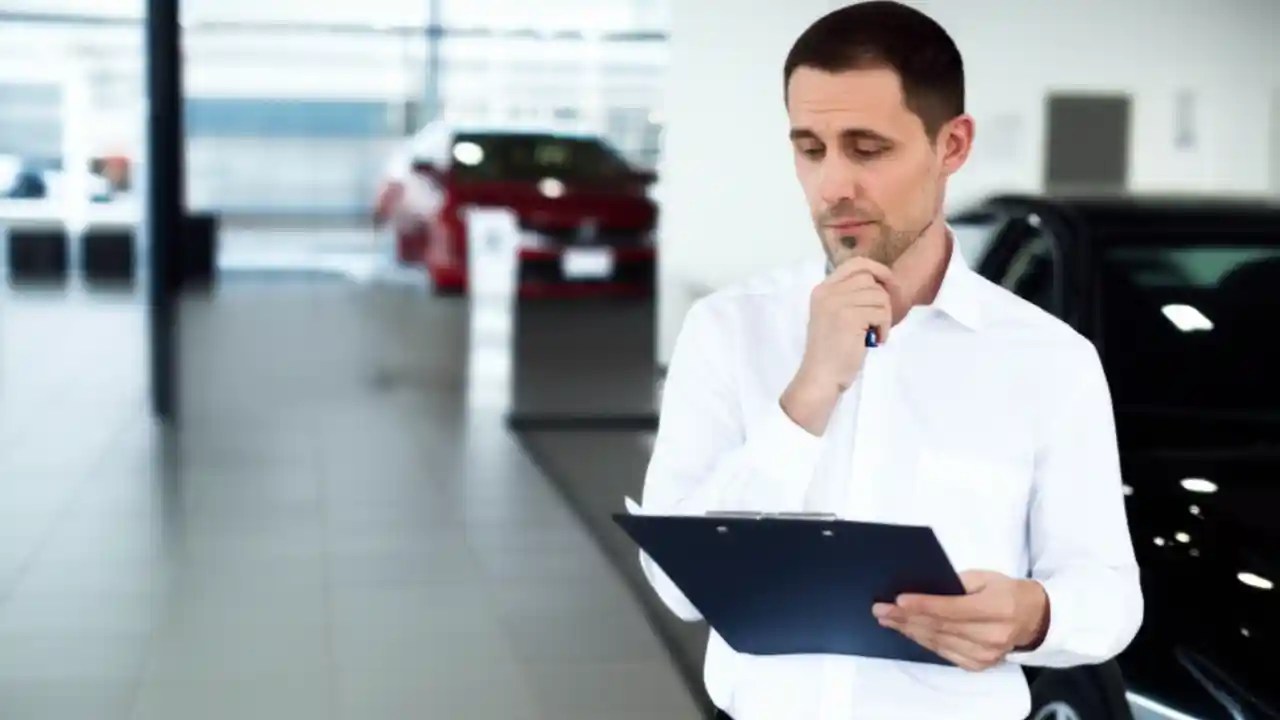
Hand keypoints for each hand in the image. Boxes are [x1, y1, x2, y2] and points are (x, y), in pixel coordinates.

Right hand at [781, 258, 899, 434]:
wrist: (820, 377)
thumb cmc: (831, 352)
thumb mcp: (835, 316)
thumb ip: (849, 297)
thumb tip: (881, 282)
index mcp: (822, 290)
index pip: (855, 264)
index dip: (877, 269)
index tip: (888, 283)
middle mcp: (827, 292)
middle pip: (870, 280)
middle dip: (882, 300)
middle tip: (877, 322)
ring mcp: (837, 303)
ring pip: (879, 296)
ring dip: (884, 317)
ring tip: (874, 334)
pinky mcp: (849, 317)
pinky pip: (881, 313)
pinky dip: (884, 328)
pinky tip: (874, 340)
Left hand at [872, 570, 1049, 671]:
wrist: (1033, 618)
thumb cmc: (1005, 592)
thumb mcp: (986, 577)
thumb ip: (956, 582)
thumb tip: (922, 587)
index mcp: (997, 608)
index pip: (952, 608)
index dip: (923, 605)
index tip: (898, 600)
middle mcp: (992, 635)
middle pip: (941, 627)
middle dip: (906, 618)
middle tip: (881, 609)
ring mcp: (986, 654)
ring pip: (938, 642)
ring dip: (909, 630)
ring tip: (887, 619)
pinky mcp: (978, 664)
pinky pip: (943, 653)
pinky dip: (923, 641)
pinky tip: (907, 631)